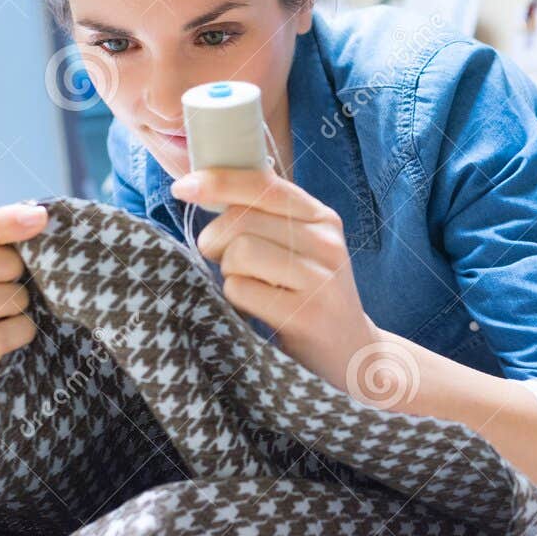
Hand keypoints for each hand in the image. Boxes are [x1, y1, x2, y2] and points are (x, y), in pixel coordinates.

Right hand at [0, 203, 45, 388]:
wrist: (42, 356)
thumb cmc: (37, 299)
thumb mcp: (33, 264)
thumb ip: (32, 237)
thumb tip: (40, 215)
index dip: (2, 222)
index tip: (41, 219)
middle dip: (4, 268)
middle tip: (26, 278)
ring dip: (13, 303)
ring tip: (28, 308)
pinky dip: (14, 335)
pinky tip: (26, 333)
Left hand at [173, 168, 379, 391]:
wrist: (352, 353)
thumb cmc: (310, 295)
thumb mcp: (302, 247)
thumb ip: (265, 216)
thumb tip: (204, 185)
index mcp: (322, 218)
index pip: (264, 184)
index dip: (219, 182)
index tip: (184, 188)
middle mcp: (326, 242)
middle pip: (240, 220)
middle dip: (216, 242)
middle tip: (226, 263)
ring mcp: (320, 279)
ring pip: (239, 252)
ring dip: (229, 273)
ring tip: (250, 287)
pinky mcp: (306, 314)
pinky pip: (241, 290)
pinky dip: (236, 300)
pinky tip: (258, 309)